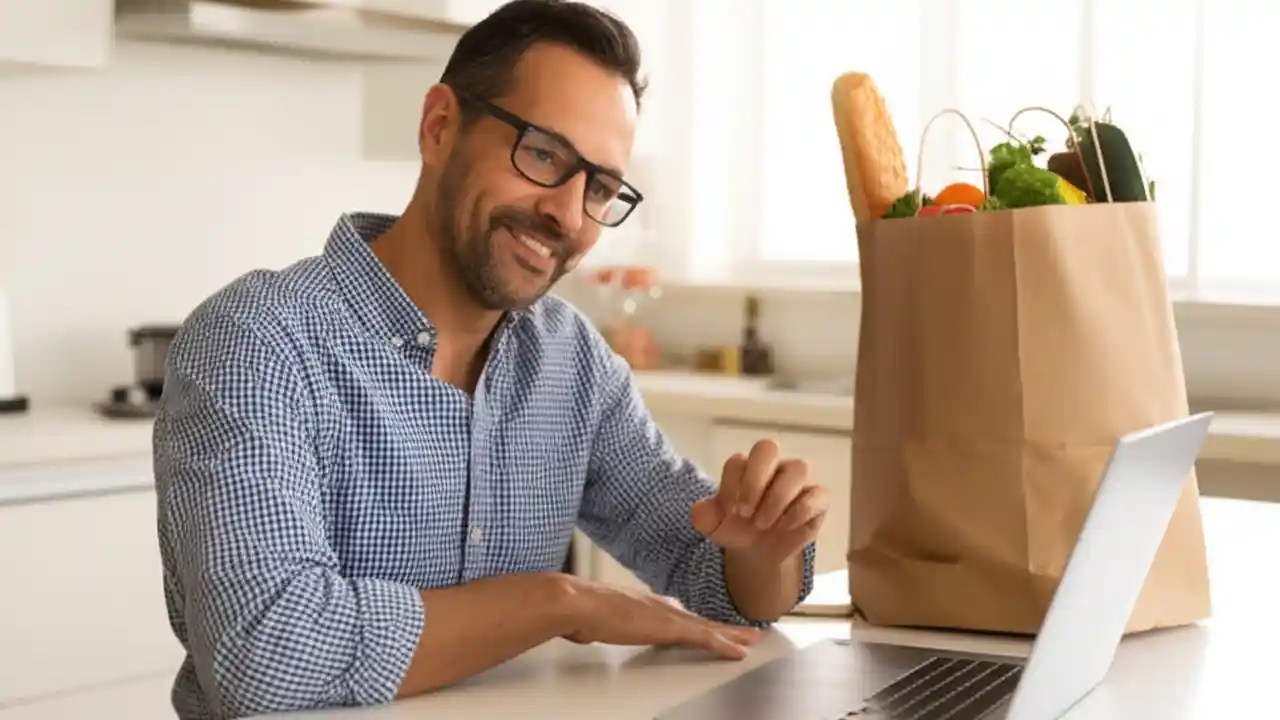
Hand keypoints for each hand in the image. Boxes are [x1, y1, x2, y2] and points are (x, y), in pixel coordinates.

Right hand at [561, 576, 761, 659]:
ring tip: (752, 640)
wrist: (577, 603)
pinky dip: (725, 644)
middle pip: (698, 619)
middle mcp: (659, 606)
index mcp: (643, 604)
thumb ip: (598, 622)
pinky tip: (740, 651)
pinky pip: (706, 638)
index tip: (706, 624)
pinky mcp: (671, 628)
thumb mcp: (592, 618)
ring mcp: (667, 616)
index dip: (694, 621)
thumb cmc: (578, 610)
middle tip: (744, 631)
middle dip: (721, 626)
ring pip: (708, 627)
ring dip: (731, 634)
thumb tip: (589, 628)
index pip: (676, 614)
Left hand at [690, 439, 828, 565]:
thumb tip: (700, 511)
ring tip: (762, 525)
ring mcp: (798, 480)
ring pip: (798, 468)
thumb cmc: (736, 528)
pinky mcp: (818, 498)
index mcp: (745, 466)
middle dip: (754, 480)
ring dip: (777, 498)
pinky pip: (817, 494)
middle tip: (744, 512)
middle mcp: (773, 466)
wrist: (759, 552)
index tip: (727, 512)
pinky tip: (784, 528)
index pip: (738, 461)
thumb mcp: (714, 526)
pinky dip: (799, 512)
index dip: (731, 485)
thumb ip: (703, 516)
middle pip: (768, 447)